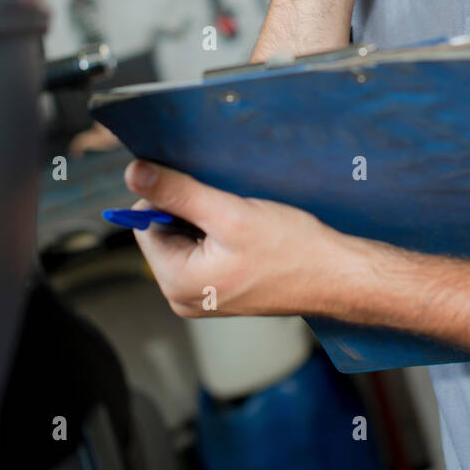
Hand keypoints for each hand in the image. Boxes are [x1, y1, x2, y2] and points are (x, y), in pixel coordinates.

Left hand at [123, 159, 342, 317]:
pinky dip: (221, 236)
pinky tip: (249, 237)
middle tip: (231, 212)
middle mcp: (182, 297)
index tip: (207, 196)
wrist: (335, 276)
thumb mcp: (230, 213)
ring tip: (243, 225)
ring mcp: (202, 297)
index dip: (171, 200)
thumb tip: (134, 173)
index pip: (145, 224)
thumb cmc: (291, 250)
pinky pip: (204, 252)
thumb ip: (179, 193)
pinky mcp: (220, 291)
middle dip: (193, 213)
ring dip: (209, 222)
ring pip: (186, 239)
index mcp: (176, 283)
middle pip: (164, 232)